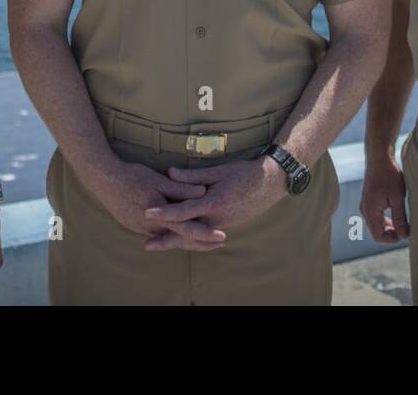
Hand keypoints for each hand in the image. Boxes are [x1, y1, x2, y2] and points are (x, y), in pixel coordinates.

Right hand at [91, 160, 225, 251]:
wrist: (104, 181)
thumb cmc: (132, 177)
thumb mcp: (159, 180)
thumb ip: (181, 188)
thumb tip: (203, 192)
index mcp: (159, 216)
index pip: (188, 229)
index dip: (206, 234)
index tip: (222, 237)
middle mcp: (151, 228)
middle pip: (181, 239)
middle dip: (201, 242)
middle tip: (221, 243)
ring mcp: (142, 229)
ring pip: (170, 238)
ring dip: (188, 240)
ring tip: (206, 240)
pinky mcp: (136, 226)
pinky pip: (160, 234)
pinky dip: (174, 236)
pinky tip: (180, 234)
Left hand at [143, 155, 288, 246]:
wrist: (270, 184)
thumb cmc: (243, 173)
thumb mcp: (218, 171)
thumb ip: (193, 176)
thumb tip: (169, 173)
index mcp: (213, 203)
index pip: (183, 211)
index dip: (164, 213)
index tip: (147, 213)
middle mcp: (217, 219)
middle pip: (187, 233)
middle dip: (167, 240)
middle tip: (147, 245)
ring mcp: (223, 225)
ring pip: (196, 238)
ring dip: (178, 242)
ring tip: (159, 245)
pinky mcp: (226, 225)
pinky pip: (205, 236)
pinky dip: (191, 240)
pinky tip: (181, 241)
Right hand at [359, 153, 408, 242]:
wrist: (379, 157)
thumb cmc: (389, 175)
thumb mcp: (397, 198)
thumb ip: (400, 218)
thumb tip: (404, 236)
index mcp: (370, 211)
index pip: (378, 236)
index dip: (392, 239)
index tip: (405, 233)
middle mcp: (364, 210)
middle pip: (376, 232)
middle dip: (391, 233)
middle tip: (406, 228)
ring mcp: (365, 205)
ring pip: (376, 225)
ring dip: (389, 227)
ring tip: (403, 221)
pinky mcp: (368, 200)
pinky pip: (375, 217)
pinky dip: (385, 219)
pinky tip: (396, 213)